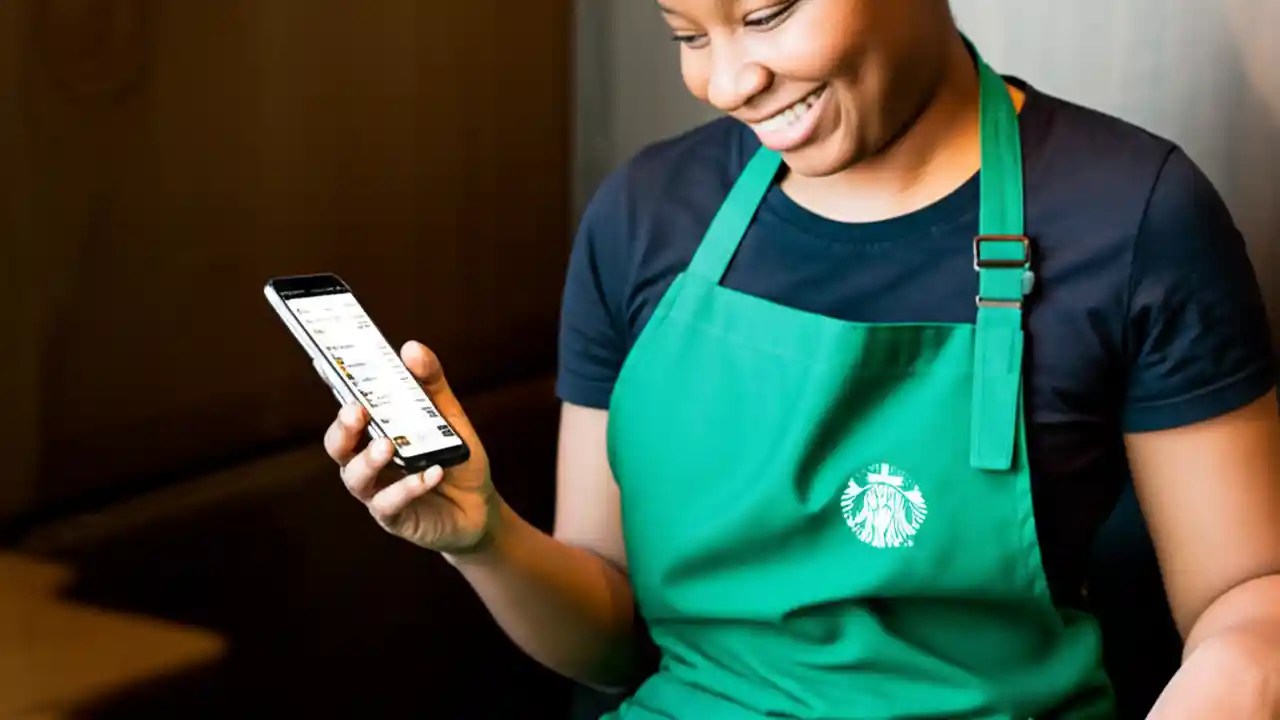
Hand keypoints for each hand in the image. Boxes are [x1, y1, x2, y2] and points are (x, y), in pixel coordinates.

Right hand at [323, 341, 499, 553]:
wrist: (480, 509)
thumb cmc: (457, 458)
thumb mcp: (450, 416)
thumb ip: (431, 383)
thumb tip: (411, 347)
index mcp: (374, 432)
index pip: (346, 407)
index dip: (333, 385)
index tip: (325, 361)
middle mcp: (366, 460)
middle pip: (338, 444)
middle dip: (342, 427)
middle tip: (356, 410)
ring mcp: (377, 490)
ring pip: (355, 477)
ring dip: (368, 459)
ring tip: (387, 445)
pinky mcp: (394, 517)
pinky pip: (390, 504)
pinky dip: (410, 487)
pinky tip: (432, 473)